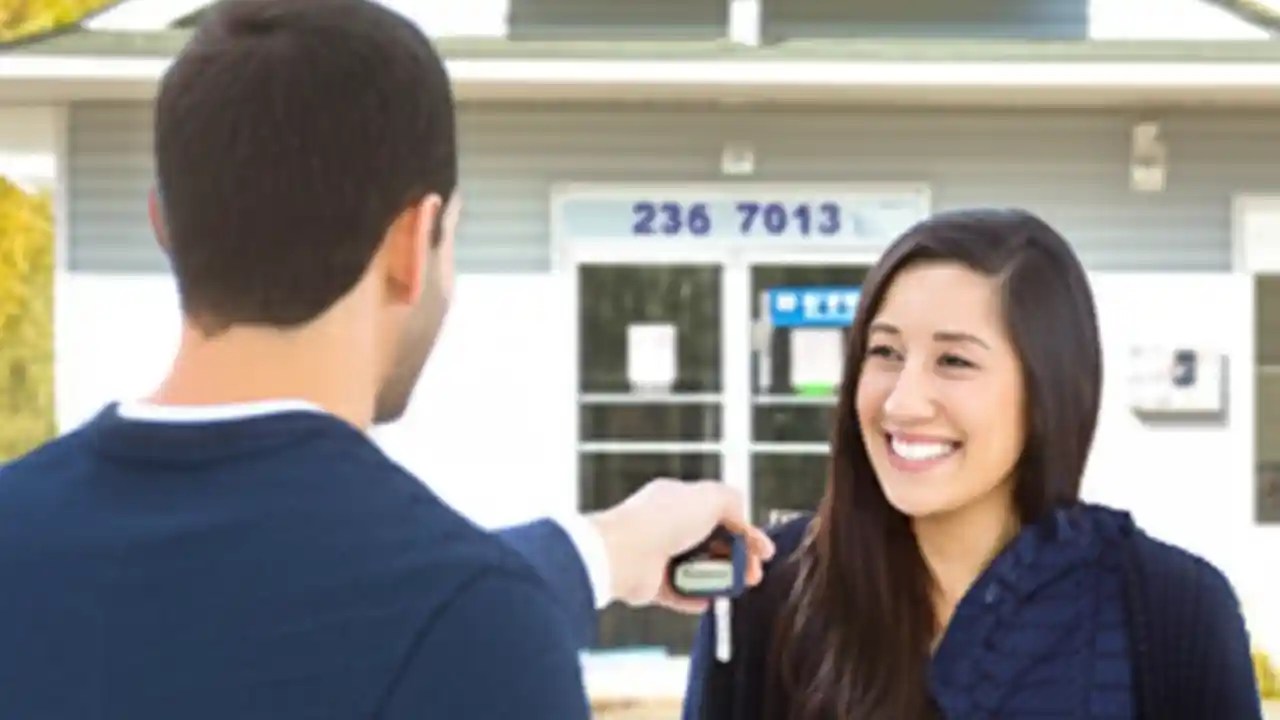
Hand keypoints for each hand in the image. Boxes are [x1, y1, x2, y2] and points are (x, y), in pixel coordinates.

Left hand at [587, 478, 775, 614]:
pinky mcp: (649, 584)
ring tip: (735, 589)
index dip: (745, 531)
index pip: (719, 514)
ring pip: (697, 569)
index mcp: (677, 499)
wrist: (624, 552)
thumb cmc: (664, 520)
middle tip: (753, 575)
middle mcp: (666, 525)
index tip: (764, 552)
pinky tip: (709, 601)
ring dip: (718, 579)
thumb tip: (742, 516)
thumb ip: (732, 500)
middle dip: (737, 559)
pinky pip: (678, 593)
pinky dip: (694, 598)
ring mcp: (656, 555)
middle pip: (711, 544)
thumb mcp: (710, 497)